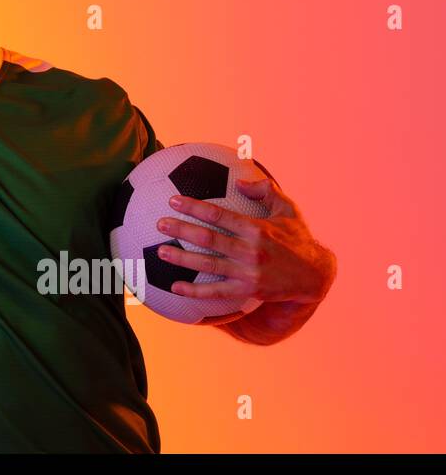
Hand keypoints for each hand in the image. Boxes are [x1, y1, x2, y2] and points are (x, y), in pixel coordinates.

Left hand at [154, 174, 335, 304]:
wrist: (314, 275)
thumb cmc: (297, 238)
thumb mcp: (288, 210)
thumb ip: (266, 191)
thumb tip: (241, 181)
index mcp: (257, 228)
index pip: (219, 215)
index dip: (194, 207)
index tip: (173, 201)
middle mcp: (251, 251)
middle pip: (208, 239)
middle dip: (181, 230)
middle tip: (160, 223)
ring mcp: (248, 273)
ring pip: (208, 265)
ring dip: (182, 259)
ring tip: (160, 251)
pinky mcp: (248, 291)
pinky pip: (216, 293)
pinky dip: (194, 292)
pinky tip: (174, 287)